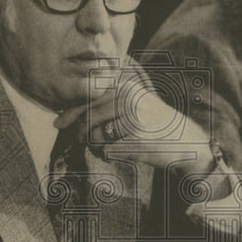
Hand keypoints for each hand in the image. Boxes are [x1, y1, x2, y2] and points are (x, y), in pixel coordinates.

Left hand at [54, 65, 212, 175]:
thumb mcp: (130, 102)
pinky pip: (106, 150)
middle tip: (81, 141)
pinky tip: (113, 154)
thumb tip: (62, 114)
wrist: (183, 139)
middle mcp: (128, 99)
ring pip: (94, 135)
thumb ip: (101, 103)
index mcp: (125, 86)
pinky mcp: (136, 139)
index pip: (87, 98)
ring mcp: (132, 119)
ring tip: (103, 148)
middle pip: (87, 118)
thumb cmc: (150, 122)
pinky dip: (105, 155)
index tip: (59, 122)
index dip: (69, 112)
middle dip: (79, 132)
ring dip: (93, 145)